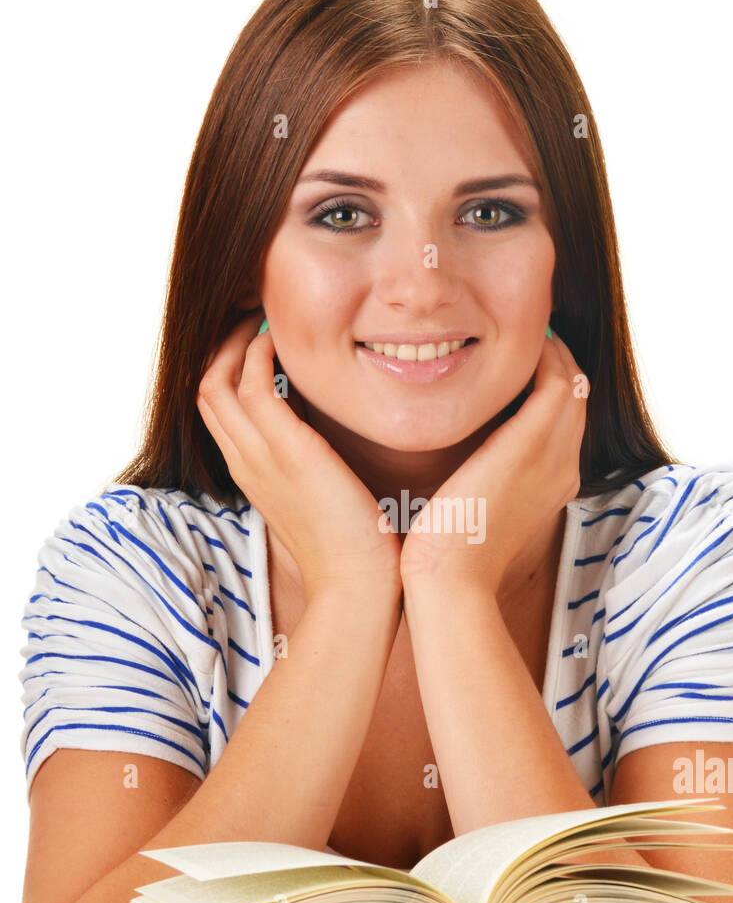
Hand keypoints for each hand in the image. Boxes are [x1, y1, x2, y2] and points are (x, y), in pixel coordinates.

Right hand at [196, 314, 402, 599]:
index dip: (229, 369)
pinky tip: (283, 338)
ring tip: (263, 316)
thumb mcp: (324, 499)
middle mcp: (245, 462)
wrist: (358, 586)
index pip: (219, 409)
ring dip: (234, 340)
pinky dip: (259, 353)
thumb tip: (335, 439)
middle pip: (204, 389)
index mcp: (252, 474)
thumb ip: (317, 466)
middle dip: (223, 346)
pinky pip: (250, 383)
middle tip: (255, 317)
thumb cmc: (354, 551)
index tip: (258, 343)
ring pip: (214, 380)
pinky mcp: (286, 450)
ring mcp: (258, 456)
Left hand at [399, 331, 588, 593]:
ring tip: (520, 326)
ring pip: (572, 383)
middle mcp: (564, 470)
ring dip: (550, 351)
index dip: (544, 390)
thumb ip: (474, 482)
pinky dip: (543, 354)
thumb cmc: (444, 554)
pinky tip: (513, 337)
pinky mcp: (536, 442)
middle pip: (574, 398)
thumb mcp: (469, 511)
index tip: (515, 364)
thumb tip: (452, 464)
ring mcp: (557, 456)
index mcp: (551, 487)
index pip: (560, 424)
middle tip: (522, 331)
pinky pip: (558, 379)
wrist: (449, 577)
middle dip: (553, 361)